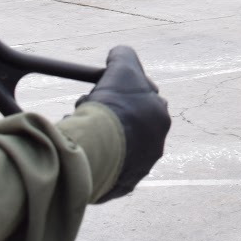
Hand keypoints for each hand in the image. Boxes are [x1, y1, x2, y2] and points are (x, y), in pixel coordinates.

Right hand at [77, 45, 170, 201]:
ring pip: (115, 148)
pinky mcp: (122, 186)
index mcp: (160, 118)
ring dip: (99, 139)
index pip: (140, 101)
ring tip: (80, 132)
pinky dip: (94, 160)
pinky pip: (106, 169)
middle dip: (106, 117)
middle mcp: (155, 144)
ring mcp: (140, 167)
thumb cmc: (114, 104)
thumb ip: (123, 55)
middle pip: (127, 126)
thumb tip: (117, 54)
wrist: (99, 145)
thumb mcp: (122, 66)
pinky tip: (82, 151)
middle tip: (86, 113)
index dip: (115, 94)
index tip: (99, 95)